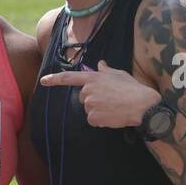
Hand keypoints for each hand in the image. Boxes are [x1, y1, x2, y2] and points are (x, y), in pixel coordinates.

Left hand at [39, 60, 160, 128]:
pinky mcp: (93, 117)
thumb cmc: (132, 88)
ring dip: (98, 110)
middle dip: (92, 99)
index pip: (69, 77)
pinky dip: (101, 120)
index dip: (55, 79)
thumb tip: (100, 64)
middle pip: (82, 98)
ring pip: (88, 110)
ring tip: (113, 107)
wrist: (142, 105)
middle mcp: (88, 91)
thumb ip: (106, 71)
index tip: (43, 81)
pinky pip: (93, 120)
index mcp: (93, 78)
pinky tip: (112, 115)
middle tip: (109, 99)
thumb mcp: (119, 74)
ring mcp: (90, 104)